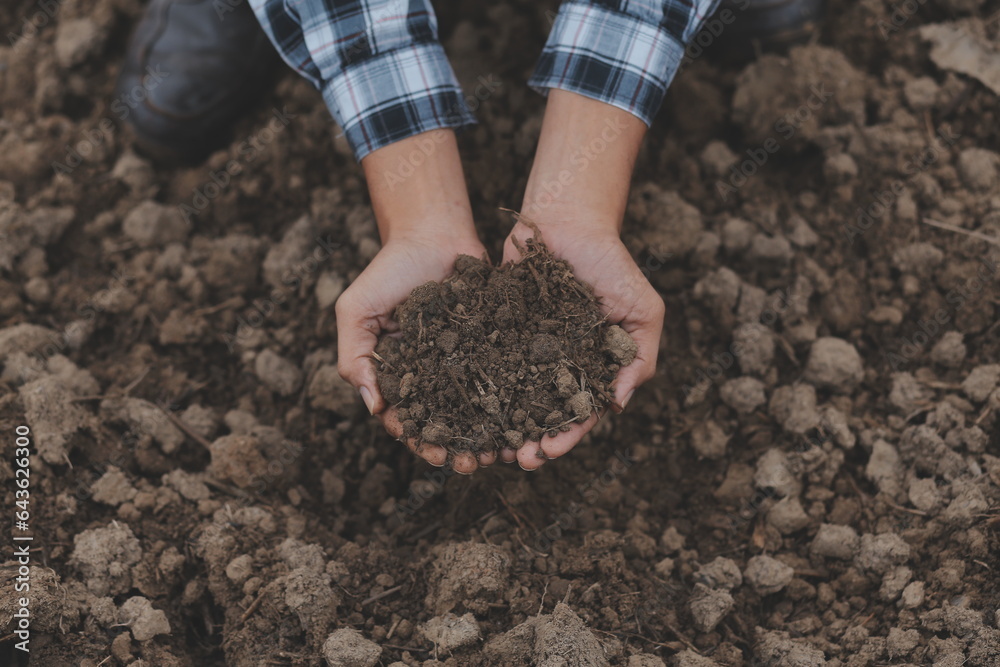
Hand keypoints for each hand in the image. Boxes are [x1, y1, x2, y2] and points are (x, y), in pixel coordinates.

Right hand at [337, 129, 496, 473]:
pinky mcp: (494, 344)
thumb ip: (355, 355)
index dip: (420, 441)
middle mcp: (434, 374)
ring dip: (487, 434)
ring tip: (501, 452)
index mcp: (400, 374)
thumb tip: (373, 405)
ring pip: (478, 408)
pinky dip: (512, 401)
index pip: (408, 420)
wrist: (432, 233)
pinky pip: (505, 377)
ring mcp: (465, 361)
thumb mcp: (357, 310)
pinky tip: (524, 419)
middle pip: (446, 423)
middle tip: (473, 464)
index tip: (436, 453)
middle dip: (457, 448)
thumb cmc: (388, 270)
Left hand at [501, 89, 658, 469]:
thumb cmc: (612, 264)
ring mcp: (524, 349)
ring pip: (509, 397)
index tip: (548, 452)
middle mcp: (555, 365)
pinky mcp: (495, 330)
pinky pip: (483, 363)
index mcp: (589, 369)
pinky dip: (474, 387)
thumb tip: (617, 407)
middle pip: (540, 415)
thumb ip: (639, 359)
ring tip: (488, 446)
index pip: (578, 414)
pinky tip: (462, 406)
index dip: (565, 437)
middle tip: (517, 460)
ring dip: (500, 425)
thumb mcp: (643, 310)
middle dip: (530, 441)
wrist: (568, 220)